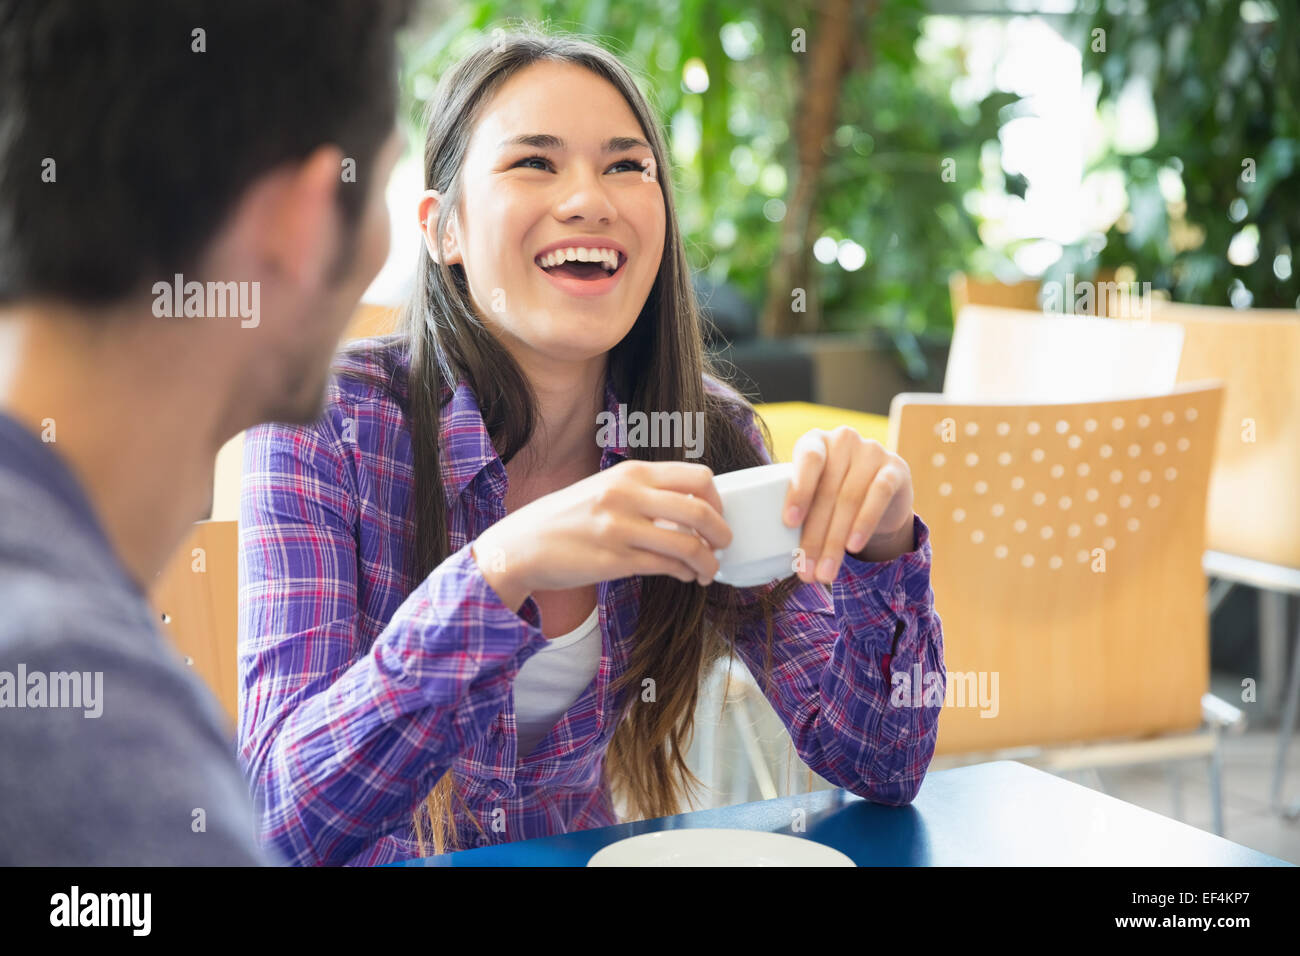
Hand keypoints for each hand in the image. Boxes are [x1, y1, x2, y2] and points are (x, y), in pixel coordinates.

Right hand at [472, 460, 732, 612]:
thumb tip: (689, 507)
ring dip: (709, 561)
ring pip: (689, 544)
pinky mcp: (615, 561)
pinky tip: (686, 577)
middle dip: (722, 532)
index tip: (717, 515)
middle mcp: (628, 496)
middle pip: (701, 510)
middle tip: (724, 545)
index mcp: (630, 473)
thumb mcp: (605, 489)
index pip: (697, 476)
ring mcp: (621, 529)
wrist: (520, 545)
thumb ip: (643, 493)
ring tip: (708, 570)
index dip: (717, 499)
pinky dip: (686, 574)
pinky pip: (666, 567)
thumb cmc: (565, 519)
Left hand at [782, 427, 914, 584]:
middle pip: (828, 491)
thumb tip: (783, 555)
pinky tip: (853, 547)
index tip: (789, 523)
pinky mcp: (896, 469)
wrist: (882, 497)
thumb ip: (800, 510)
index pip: (808, 460)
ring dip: (836, 541)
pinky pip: (878, 496)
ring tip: (825, 573)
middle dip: (815, 537)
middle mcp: (844, 439)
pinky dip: (864, 524)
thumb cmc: (834, 496)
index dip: (799, 491)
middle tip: (807, 571)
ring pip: (850, 499)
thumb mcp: (815, 495)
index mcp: (816, 441)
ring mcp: (872, 451)